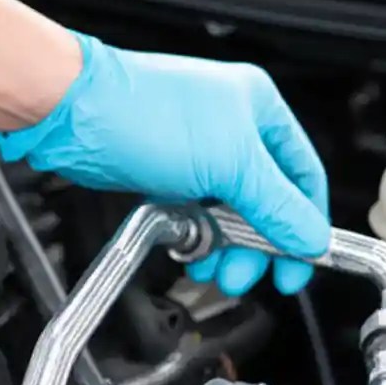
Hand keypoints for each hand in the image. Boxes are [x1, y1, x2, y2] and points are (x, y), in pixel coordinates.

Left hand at [0, 32, 330, 295]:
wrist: (75, 114)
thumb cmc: (144, 114)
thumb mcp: (230, 165)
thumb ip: (276, 207)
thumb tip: (310, 238)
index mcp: (260, 109)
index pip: (303, 176)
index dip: (305, 224)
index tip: (301, 265)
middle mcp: (232, 127)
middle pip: (265, 202)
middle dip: (258, 246)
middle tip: (246, 275)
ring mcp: (197, 152)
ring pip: (228, 214)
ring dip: (226, 249)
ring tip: (214, 271)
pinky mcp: (165, 173)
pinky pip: (195, 215)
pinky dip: (198, 239)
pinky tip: (192, 255)